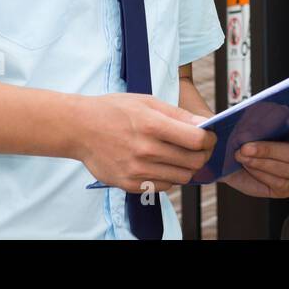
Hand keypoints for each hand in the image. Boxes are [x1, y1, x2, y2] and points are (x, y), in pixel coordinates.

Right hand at [74, 93, 215, 193]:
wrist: (79, 128)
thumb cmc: (113, 110)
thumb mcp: (146, 101)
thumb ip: (178, 114)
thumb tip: (204, 124)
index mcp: (152, 125)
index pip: (196, 140)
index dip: (209, 139)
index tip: (208, 137)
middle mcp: (145, 150)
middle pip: (193, 161)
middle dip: (202, 154)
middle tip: (198, 147)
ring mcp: (137, 170)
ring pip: (182, 177)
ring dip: (187, 167)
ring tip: (179, 155)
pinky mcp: (129, 184)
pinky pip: (164, 186)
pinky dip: (170, 177)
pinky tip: (162, 164)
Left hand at [222, 120, 288, 198]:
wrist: (230, 155)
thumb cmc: (246, 133)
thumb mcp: (253, 117)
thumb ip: (266, 113)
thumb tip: (278, 113)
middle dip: (269, 149)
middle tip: (246, 147)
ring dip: (261, 161)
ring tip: (242, 155)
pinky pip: (280, 183)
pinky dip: (261, 173)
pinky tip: (249, 166)